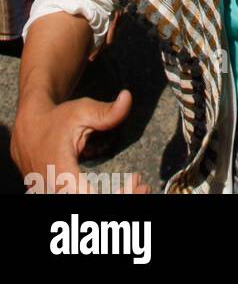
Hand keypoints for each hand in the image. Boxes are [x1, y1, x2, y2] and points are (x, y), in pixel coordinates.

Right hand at [12, 90, 149, 193]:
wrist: (29, 128)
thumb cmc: (57, 119)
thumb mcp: (82, 111)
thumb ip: (106, 111)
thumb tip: (128, 98)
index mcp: (60, 173)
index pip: (89, 197)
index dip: (117, 194)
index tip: (137, 183)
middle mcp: (52, 190)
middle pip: (89, 202)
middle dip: (122, 197)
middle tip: (143, 187)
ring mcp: (49, 195)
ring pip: (82, 205)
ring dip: (114, 196)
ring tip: (138, 188)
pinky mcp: (51, 196)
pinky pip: (76, 200)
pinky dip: (103, 196)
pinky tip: (123, 190)